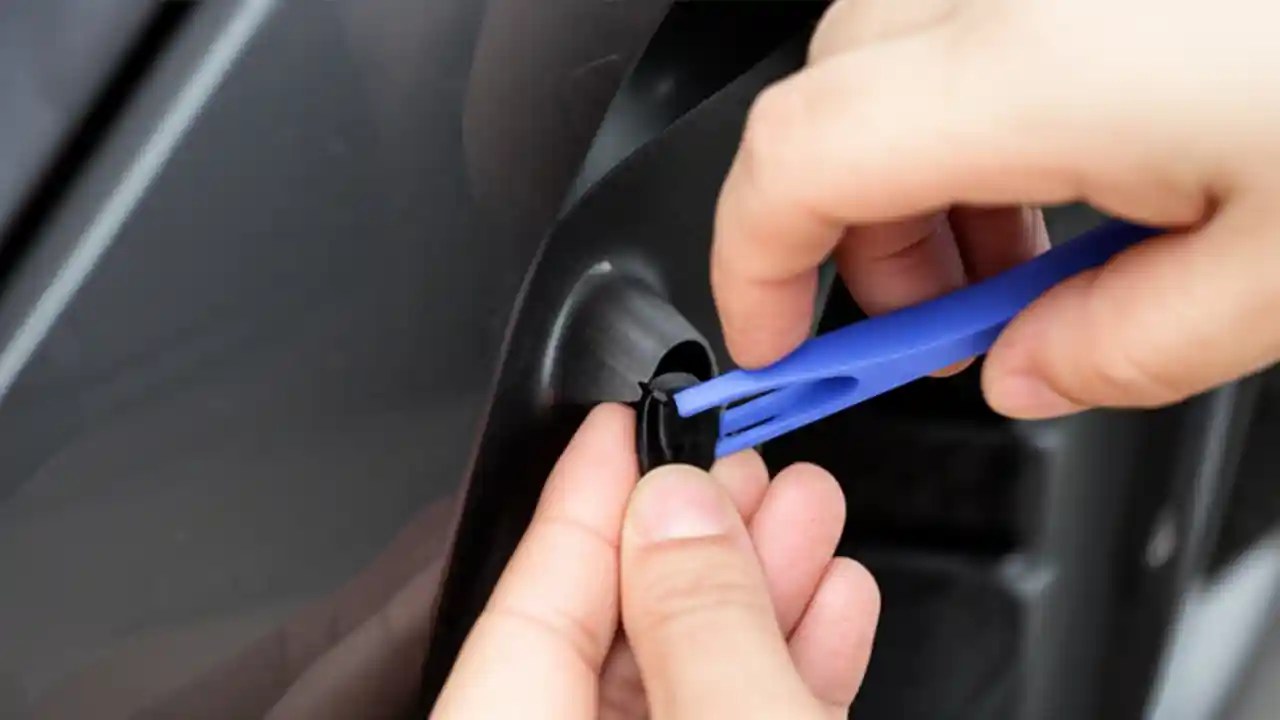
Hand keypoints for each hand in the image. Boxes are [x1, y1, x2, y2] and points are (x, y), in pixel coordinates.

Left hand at [431, 405, 879, 718]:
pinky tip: (835, 604)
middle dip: (695, 536)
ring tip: (811, 512)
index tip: (618, 424)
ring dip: (760, 593)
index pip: (526, 610)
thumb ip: (701, 622)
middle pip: (613, 636)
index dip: (580, 502)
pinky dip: (788, 671)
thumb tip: (676, 509)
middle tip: (745, 462)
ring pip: (688, 683)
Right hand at [712, 0, 1279, 416]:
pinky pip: (966, 23)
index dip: (749, 265)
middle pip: (828, 110)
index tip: (775, 341)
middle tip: (937, 321)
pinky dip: (971, 109)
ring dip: (914, 173)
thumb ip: (1126, 347)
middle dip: (849, 237)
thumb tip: (1027, 371)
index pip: (795, 160)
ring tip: (1019, 248)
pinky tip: (1066, 162)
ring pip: (888, 59)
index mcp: (1039, 68)